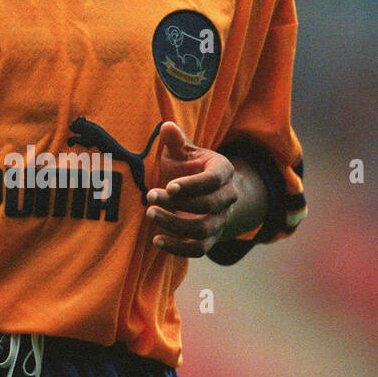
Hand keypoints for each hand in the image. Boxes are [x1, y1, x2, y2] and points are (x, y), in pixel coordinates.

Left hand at [145, 121, 237, 256]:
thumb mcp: (181, 151)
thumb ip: (175, 141)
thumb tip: (167, 127)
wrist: (199, 190)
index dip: (193, 185)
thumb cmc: (187, 166)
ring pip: (203, 229)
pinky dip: (178, 248)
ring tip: (150, 214)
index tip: (169, 187)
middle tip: (150, 196)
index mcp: (223, 171)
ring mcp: (220, 220)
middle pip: (208, 205)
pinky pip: (199, 249)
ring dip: (175, 225)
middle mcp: (227, 197)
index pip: (214, 180)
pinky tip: (156, 240)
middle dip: (178, 203)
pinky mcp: (210, 238)